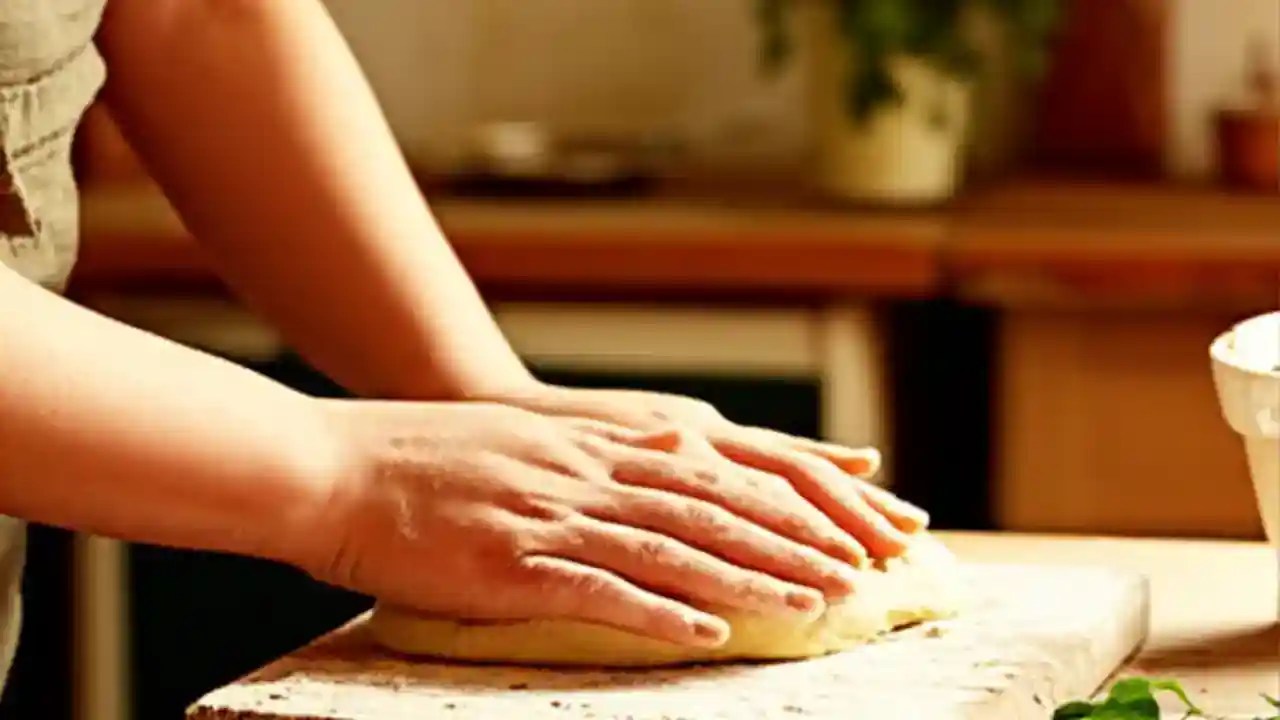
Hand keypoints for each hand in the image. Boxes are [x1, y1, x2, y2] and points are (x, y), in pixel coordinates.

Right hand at [290, 399, 863, 647]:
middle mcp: (585, 474)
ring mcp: (551, 518)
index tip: (840, 513)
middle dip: (794, 538)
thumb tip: (657, 455)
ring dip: (753, 577)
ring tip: (816, 603)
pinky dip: (662, 613)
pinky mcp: (512, 566)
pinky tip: (711, 632)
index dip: (782, 493)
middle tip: (859, 565)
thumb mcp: (521, 435)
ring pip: (674, 547)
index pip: (711, 469)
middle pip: (712, 506)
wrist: (335, 467)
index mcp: (589, 444)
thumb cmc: (421, 455)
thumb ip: (591, 448)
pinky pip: (600, 592)